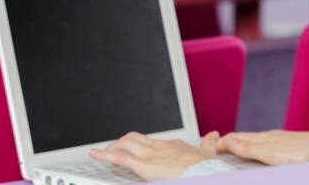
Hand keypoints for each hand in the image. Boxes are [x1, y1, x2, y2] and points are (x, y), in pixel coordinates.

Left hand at [90, 131, 218, 180]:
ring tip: (103, 153)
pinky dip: (104, 156)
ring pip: (125, 143)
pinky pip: (119, 158)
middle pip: (135, 138)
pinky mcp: (142, 165)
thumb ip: (209, 143)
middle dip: (122, 143)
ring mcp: (150, 154)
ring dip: (112, 148)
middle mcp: (159, 146)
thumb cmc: (206, 168)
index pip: (152, 141)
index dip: (141, 145)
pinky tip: (94, 155)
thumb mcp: (209, 153)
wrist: (204, 173)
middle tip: (114, 150)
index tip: (137, 148)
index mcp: (173, 145)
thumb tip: (215, 134)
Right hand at [216, 130, 308, 165]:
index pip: (235, 137)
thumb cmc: (300, 151)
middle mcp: (269, 137)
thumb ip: (247, 147)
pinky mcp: (289, 149)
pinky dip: (256, 151)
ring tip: (234, 152)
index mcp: (262, 137)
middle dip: (229, 143)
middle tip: (217, 148)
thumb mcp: (268, 152)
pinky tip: (261, 157)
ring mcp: (280, 142)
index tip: (208, 148)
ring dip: (242, 147)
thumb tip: (225, 140)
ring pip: (255, 143)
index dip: (221, 142)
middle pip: (244, 139)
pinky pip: (266, 148)